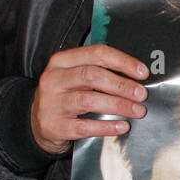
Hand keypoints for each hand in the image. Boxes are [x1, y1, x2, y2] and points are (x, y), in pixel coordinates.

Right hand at [30, 44, 148, 154]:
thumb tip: (134, 77)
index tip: (142, 73)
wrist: (36, 124)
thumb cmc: (63, 97)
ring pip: (88, 100)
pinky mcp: (55, 126)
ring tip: (137, 110)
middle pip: (92, 76)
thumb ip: (97, 72)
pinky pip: (84, 126)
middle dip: (121, 85)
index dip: (122, 62)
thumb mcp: (73, 78)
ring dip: (118, 105)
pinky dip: (106, 126)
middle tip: (141, 94)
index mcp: (61, 61)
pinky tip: (122, 126)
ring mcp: (52, 103)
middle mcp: (54, 79)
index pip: (96, 53)